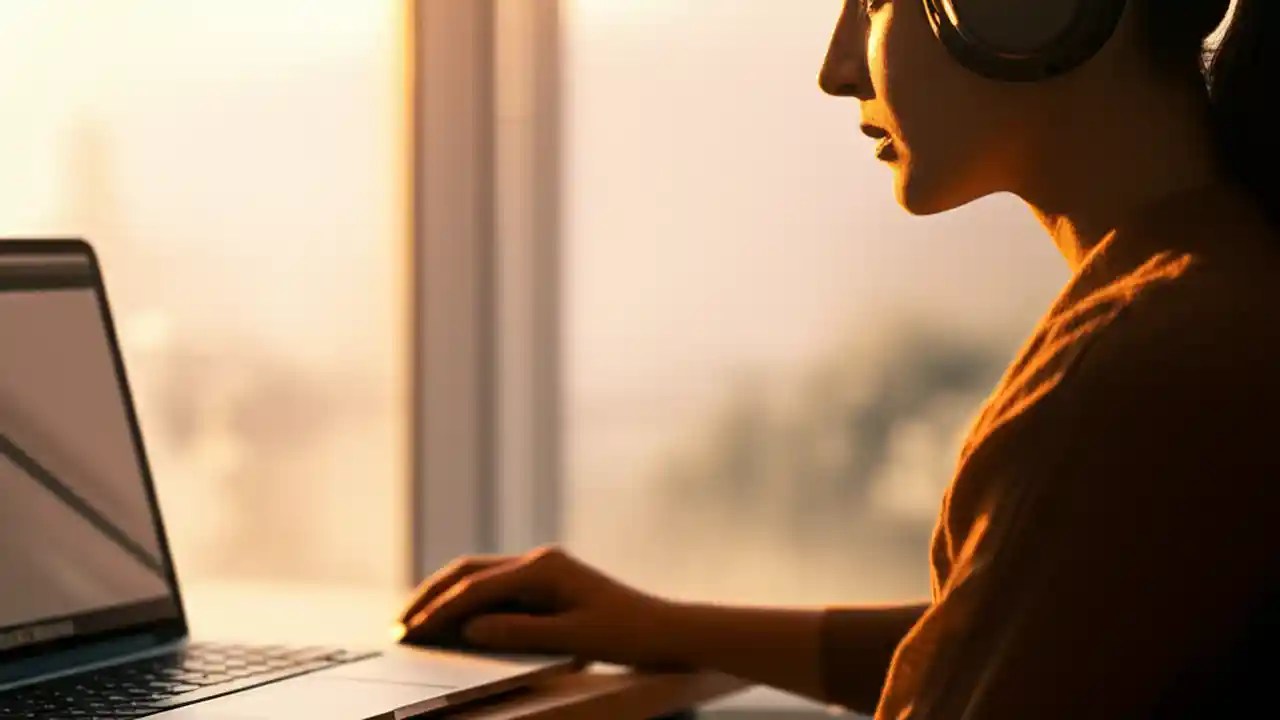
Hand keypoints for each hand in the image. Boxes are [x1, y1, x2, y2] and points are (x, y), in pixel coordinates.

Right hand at [397, 545, 687, 670]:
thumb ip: (518, 632)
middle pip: (469, 571)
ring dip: (446, 596)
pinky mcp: (549, 583)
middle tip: (399, 625)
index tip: (409, 631)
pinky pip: (497, 588)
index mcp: (544, 568)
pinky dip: (469, 602)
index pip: (476, 588)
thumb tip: (468, 628)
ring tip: (416, 621)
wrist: (668, 630)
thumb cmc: (627, 634)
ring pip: (480, 576)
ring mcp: (544, 569)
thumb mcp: (572, 640)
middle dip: (431, 596)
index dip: (438, 610)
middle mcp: (540, 561)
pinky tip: (455, 620)